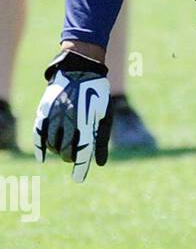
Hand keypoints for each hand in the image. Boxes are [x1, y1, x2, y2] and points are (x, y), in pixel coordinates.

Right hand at [32, 51, 111, 182]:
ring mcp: (54, 115)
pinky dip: (39, 147)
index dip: (80, 167)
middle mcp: (68, 120)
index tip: (78, 179)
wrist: (80, 69)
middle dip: (70, 157)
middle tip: (74, 156)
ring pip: (52, 144)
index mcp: (86, 121)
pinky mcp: (44, 111)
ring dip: (58, 151)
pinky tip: (42, 158)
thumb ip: (101, 139)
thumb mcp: (105, 115)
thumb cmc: (98, 94)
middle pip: (66, 150)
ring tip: (64, 148)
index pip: (82, 151)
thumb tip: (99, 164)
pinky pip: (38, 133)